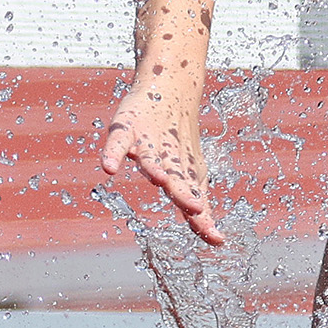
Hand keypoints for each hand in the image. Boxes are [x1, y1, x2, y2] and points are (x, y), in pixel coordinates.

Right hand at [99, 78, 225, 245]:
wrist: (171, 87)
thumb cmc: (178, 139)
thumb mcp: (190, 172)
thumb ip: (198, 205)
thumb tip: (217, 240)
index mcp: (185, 171)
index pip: (195, 199)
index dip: (204, 220)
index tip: (217, 240)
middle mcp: (169, 158)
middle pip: (177, 179)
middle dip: (185, 194)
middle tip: (196, 208)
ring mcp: (149, 141)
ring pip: (152, 157)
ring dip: (155, 168)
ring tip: (159, 180)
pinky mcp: (128, 126)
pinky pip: (119, 141)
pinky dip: (114, 152)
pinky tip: (109, 167)